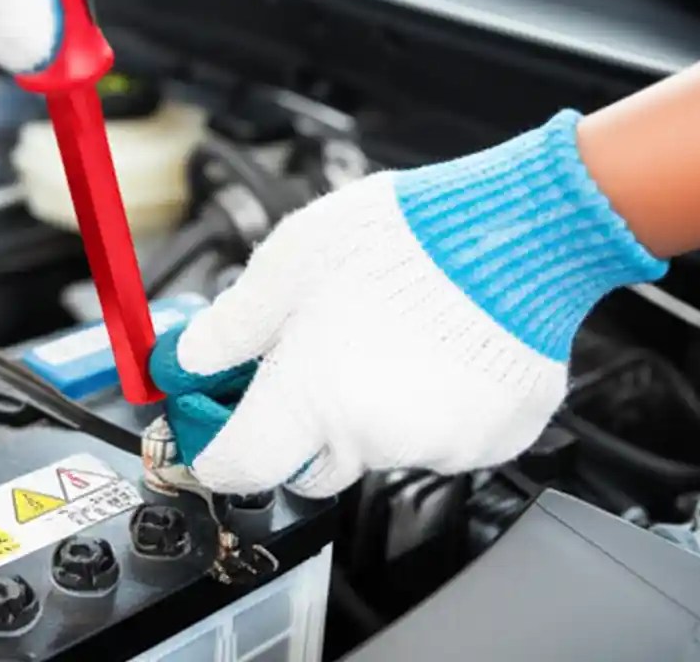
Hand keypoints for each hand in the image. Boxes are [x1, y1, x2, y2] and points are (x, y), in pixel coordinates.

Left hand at [150, 112, 666, 496]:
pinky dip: (429, 408)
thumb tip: (186, 361)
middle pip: (307, 465)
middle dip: (296, 426)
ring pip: (376, 450)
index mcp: (309, 402)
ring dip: (368, 412)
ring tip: (385, 337)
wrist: (513, 230)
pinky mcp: (491, 440)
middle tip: (307, 361)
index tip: (214, 426)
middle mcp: (372, 439)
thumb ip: (227, 328)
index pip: (237, 469)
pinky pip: (440, 440)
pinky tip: (434, 352)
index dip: (216, 448)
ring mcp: (438, 446)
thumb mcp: (284, 268)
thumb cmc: (402, 240)